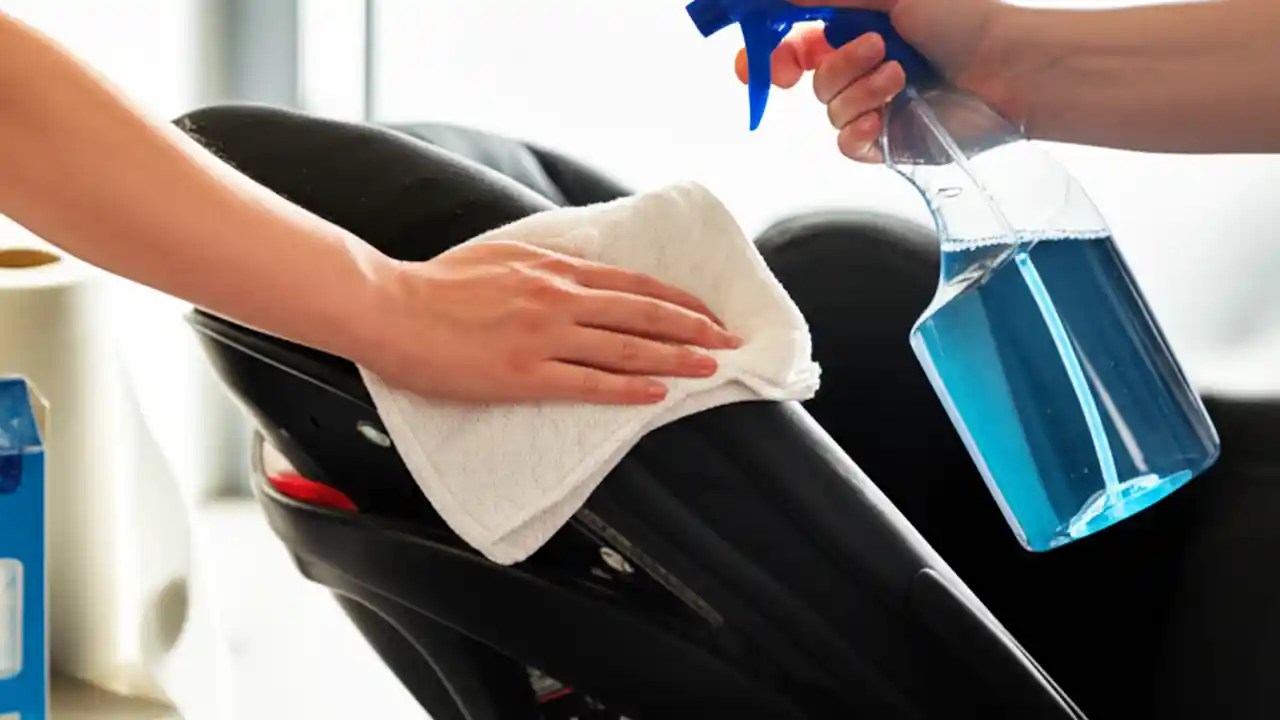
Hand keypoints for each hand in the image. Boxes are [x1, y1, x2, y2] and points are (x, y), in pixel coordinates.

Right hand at [359, 240, 742, 404]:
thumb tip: (589, 263)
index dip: (679, 300)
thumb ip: (551, 261)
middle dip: (695, 329)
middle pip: (643, 314)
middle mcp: (558, 299)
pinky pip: (588, 383)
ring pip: (625, 347)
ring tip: (712, 369)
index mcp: (555, 269)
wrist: (391, 307)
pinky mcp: (523, 375)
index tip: (709, 313)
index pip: (634, 284)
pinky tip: (657, 395)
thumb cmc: (441, 283)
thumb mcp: (505, 253)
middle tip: (731, 343)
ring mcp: (543, 338)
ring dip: (676, 358)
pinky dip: (629, 388)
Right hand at [734, 0, 1004, 161]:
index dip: (769, 51)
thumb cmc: (966, 19)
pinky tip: (887, 113)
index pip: (794, 42)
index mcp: (856, 28)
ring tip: (899, 72)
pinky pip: (846, 142)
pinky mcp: (886, 141)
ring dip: (859, 87)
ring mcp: (873, 106)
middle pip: (806, 76)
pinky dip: (860, 127)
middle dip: (821, 65)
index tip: (766, 59)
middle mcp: (861, 67)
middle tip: (843, 54)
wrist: (1010, 67)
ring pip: (828, 107)